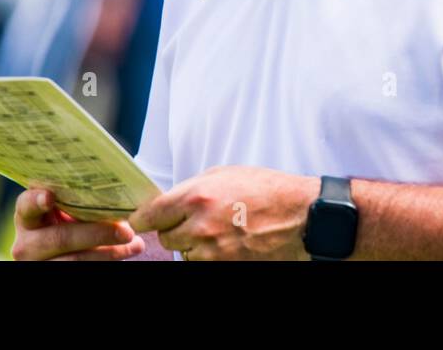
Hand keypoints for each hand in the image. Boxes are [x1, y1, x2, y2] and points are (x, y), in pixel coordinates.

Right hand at [11, 188, 145, 260]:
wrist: (66, 249)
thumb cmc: (71, 219)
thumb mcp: (67, 210)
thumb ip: (77, 199)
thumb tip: (115, 187)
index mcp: (27, 217)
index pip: (26, 205)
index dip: (36, 201)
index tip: (50, 197)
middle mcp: (26, 243)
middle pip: (60, 238)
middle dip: (96, 233)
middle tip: (127, 230)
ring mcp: (38, 263)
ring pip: (74, 260)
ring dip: (109, 252)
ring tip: (135, 242)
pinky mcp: (51, 274)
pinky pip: (81, 268)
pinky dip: (108, 258)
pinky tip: (127, 250)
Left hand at [128, 166, 319, 260]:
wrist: (299, 217)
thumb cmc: (266, 191)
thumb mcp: (225, 175)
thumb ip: (192, 189)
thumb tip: (168, 201)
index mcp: (197, 197)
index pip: (149, 215)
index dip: (144, 218)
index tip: (143, 219)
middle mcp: (199, 226)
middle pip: (165, 237)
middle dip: (176, 229)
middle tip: (197, 220)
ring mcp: (211, 252)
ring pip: (183, 253)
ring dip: (194, 245)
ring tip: (221, 231)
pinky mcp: (223, 267)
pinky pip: (201, 263)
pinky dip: (209, 256)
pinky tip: (228, 243)